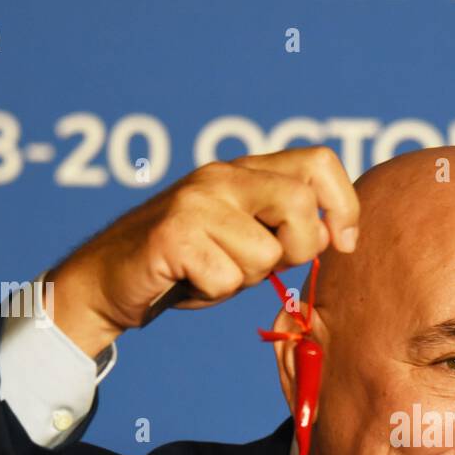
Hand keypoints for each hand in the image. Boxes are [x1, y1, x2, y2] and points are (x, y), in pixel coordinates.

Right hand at [44, 146, 358, 356]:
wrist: (109, 281)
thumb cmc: (189, 266)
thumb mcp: (248, 242)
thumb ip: (289, 230)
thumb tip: (339, 236)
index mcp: (247, 171)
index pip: (319, 162)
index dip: (343, 205)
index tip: (345, 243)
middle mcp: (222, 175)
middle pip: (299, 203)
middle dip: (300, 248)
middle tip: (270, 266)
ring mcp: (195, 201)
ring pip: (264, 252)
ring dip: (247, 278)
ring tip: (214, 271)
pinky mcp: (172, 234)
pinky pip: (225, 278)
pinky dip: (213, 292)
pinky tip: (189, 280)